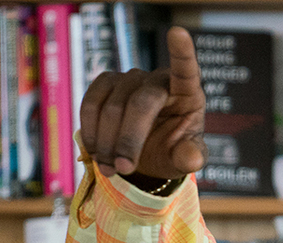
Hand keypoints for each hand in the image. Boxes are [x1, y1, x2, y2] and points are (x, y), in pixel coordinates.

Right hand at [79, 26, 206, 180]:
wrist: (147, 155)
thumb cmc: (173, 150)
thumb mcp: (185, 158)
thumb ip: (190, 156)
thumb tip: (191, 159)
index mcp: (187, 92)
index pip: (186, 69)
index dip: (182, 52)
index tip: (178, 32)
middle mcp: (158, 79)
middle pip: (140, 103)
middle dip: (128, 140)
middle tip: (123, 169)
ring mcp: (130, 79)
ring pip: (112, 107)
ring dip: (107, 143)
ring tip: (111, 169)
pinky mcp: (106, 84)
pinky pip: (91, 103)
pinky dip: (91, 131)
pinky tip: (96, 152)